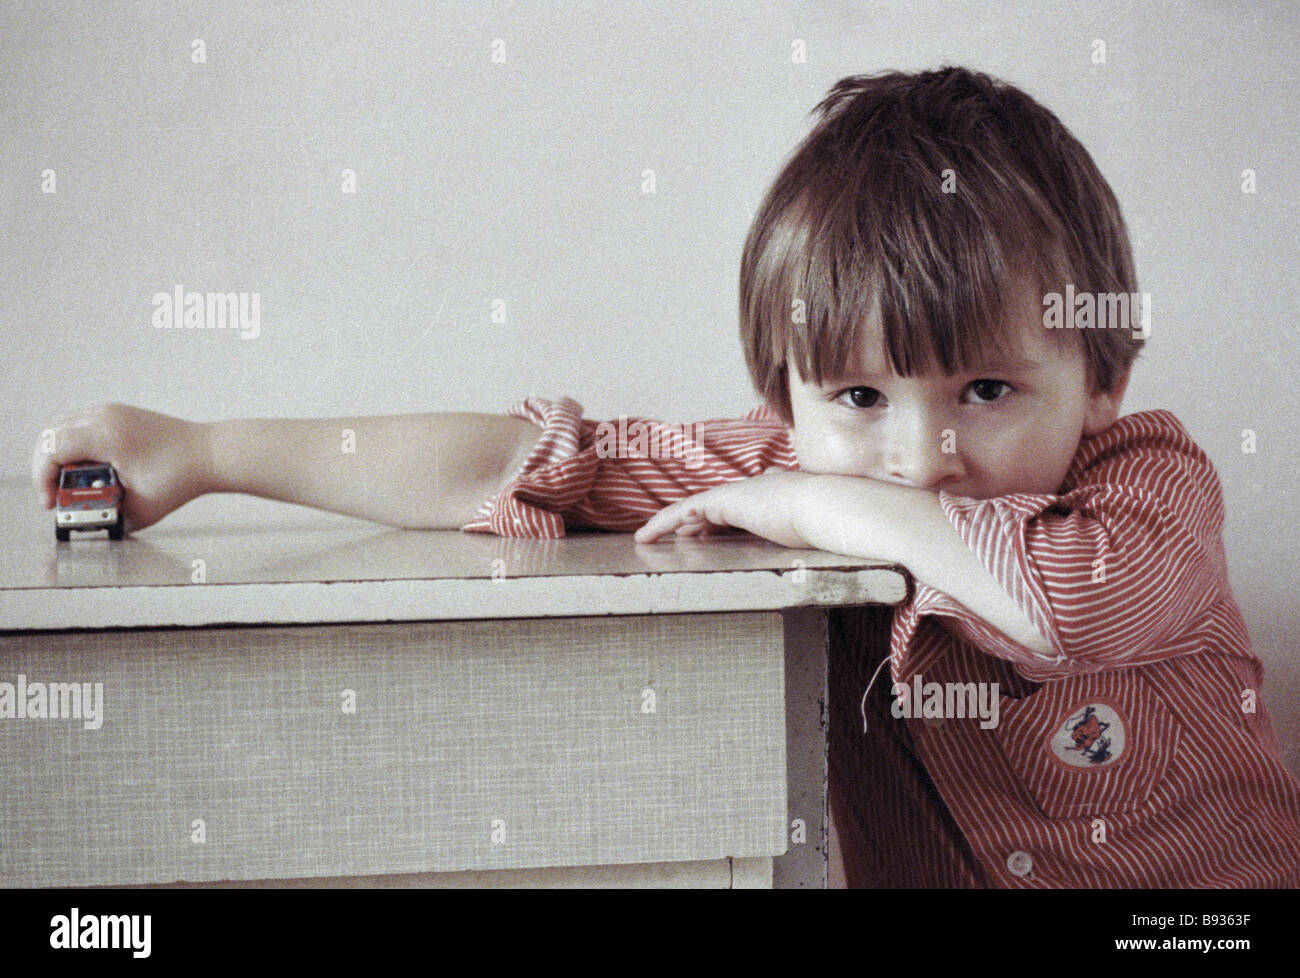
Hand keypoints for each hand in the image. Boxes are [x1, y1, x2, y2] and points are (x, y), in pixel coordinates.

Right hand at [32, 402, 211, 533]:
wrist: (210, 455)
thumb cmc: (182, 478)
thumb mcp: (139, 509)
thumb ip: (105, 516)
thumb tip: (82, 521)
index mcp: (106, 435)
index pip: (52, 449)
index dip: (42, 479)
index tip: (50, 502)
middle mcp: (106, 416)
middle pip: (51, 435)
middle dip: (45, 467)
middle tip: (53, 494)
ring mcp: (113, 411)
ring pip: (63, 427)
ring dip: (58, 455)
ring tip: (68, 483)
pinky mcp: (120, 414)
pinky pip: (82, 425)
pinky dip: (75, 446)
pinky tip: (85, 469)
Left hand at [633, 469, 813, 548]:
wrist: (822, 507)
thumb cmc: (822, 522)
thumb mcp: (807, 524)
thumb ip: (796, 522)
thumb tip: (798, 531)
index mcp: (772, 496)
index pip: (739, 510)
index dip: (719, 523)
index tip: (705, 536)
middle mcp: (752, 489)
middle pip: (713, 508)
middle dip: (693, 523)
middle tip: (677, 538)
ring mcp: (737, 492)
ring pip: (694, 509)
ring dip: (670, 524)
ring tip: (649, 538)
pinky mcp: (722, 499)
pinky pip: (683, 511)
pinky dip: (663, 522)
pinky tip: (646, 535)